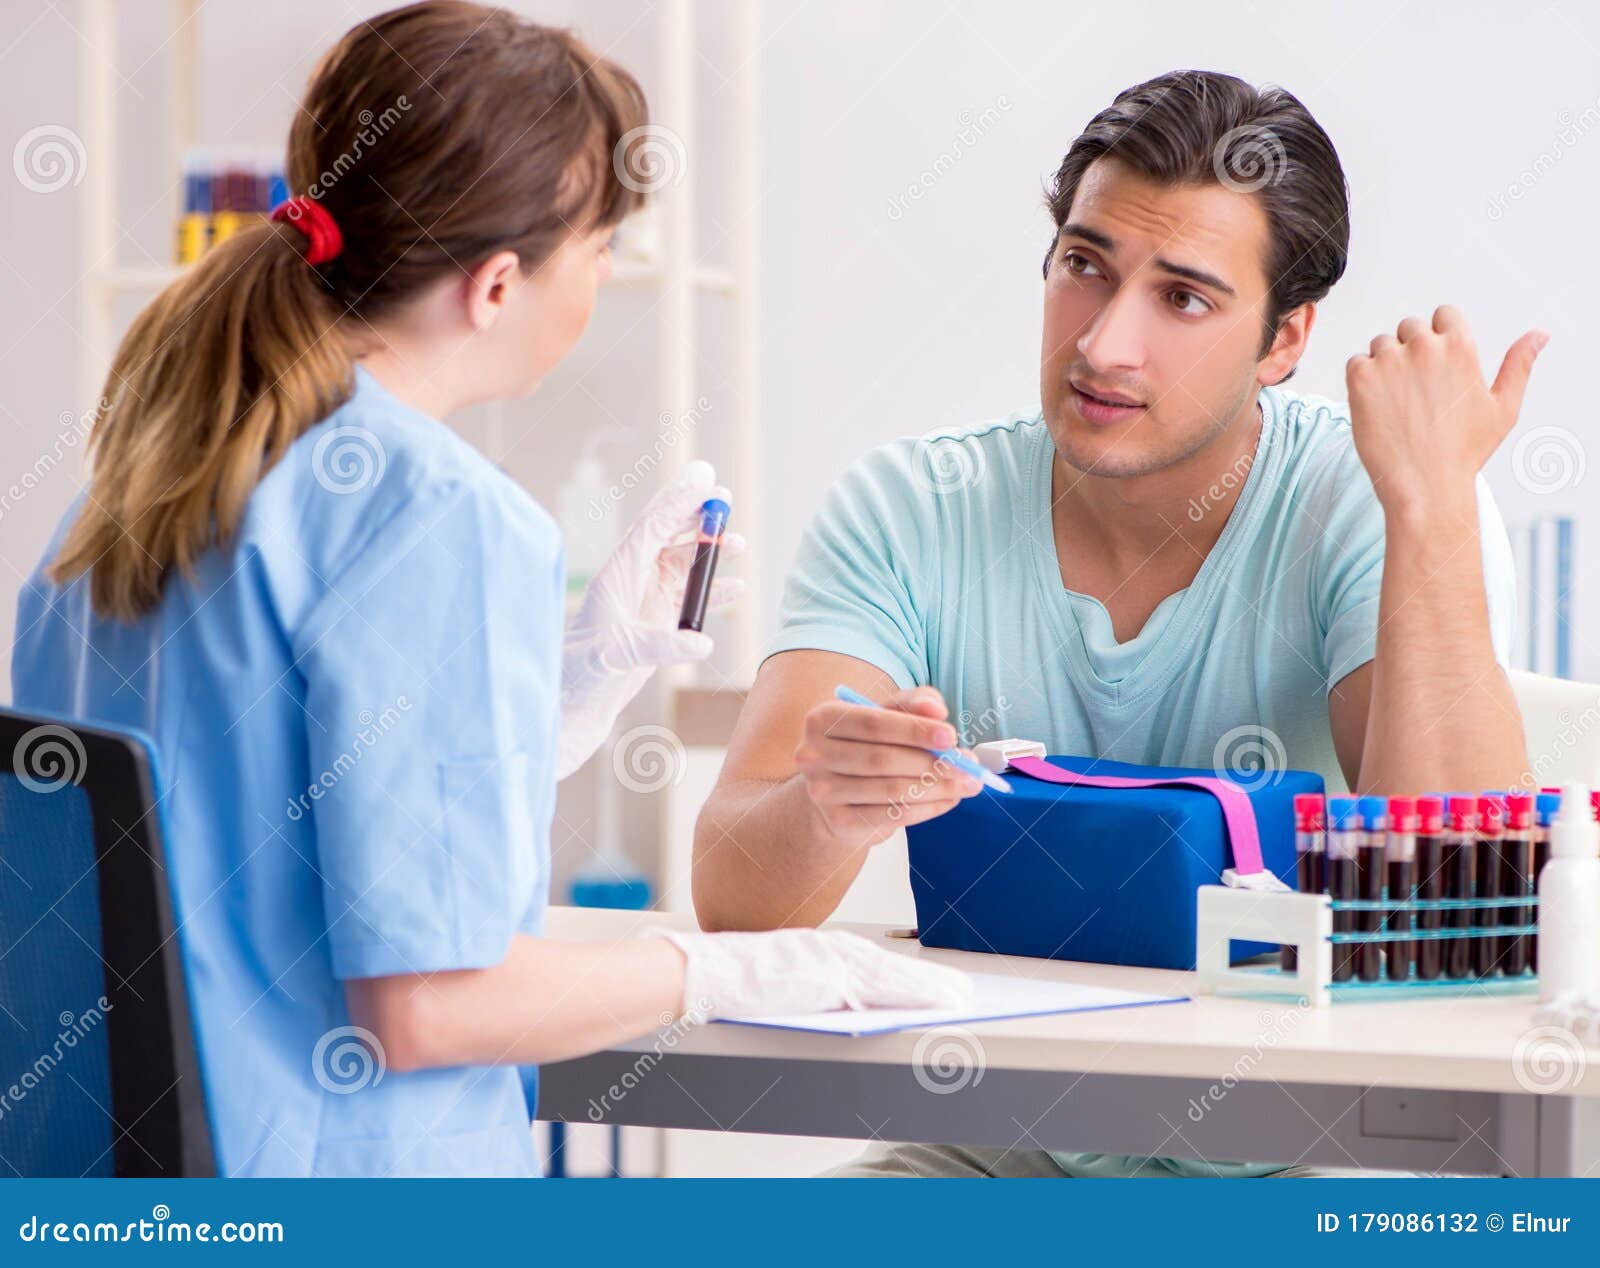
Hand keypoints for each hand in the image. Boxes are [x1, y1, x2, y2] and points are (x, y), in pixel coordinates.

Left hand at [558, 459, 745, 778]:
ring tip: (738, 543)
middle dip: (697, 517)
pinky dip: (713, 592)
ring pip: (684, 565)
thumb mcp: (616, 655)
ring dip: (710, 553)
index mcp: (617, 574)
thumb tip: (701, 642)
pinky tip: (735, 588)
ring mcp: (647, 601)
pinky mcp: (658, 624)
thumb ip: (658, 645)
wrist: (573, 705)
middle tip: (724, 498)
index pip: (652, 527)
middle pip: (670, 537)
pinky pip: (691, 600)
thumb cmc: (580, 674)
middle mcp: (633, 581)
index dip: (678, 500)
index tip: (704, 476)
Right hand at [659, 927, 975, 1020]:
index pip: (872, 962)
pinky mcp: (826, 976)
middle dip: (928, 980)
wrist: (701, 972)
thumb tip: (834, 1000)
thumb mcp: (775, 973)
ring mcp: (828, 962)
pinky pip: (878, 987)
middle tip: (964, 989)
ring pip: (891, 975)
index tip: (935, 984)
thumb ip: (806, 980)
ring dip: (929, 987)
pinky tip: (934, 1000)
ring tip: (960, 997)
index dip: (907, 974)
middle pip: (889, 967)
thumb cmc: (729, 978)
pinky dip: (911, 991)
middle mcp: (828, 950)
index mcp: (818, 948)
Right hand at [793, 685, 983, 851]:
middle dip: (932, 763)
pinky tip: (947, 800)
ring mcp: (822, 792)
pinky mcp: (838, 822)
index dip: (914, 730)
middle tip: (968, 766)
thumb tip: (936, 709)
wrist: (836, 790)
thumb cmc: (867, 744)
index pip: (872, 723)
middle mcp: (814, 755)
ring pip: (891, 791)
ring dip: (937, 788)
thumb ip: (912, 703)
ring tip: (966, 783)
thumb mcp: (887, 715)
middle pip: (882, 760)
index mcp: (823, 719)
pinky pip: (892, 816)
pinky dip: (928, 808)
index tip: (950, 736)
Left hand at [1344, 306, 1546, 516]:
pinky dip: (1362, 379)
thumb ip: (1518, 364)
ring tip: (1398, 403)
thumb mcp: (1503, 407)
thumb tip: (1539, 334)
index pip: (1444, 314)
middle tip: (1417, 391)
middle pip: (1409, 327)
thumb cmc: (1465, 451)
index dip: (1440, 336)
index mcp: (1460, 346)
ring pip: (1381, 344)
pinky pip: (1356, 362)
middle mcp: (1423, 346)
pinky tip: (1378, 406)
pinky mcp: (1360, 378)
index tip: (1437, 364)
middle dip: (1411, 350)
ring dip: (1385, 364)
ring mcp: (1389, 361)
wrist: (1425, 485)